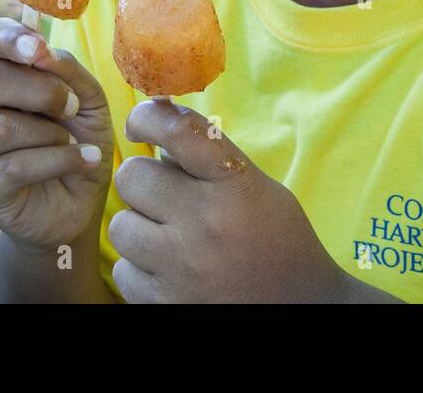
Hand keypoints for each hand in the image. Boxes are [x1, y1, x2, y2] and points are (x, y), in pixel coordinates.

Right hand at [0, 17, 112, 251]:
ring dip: (51, 134)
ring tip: (72, 142)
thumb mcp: (87, 99)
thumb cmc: (79, 140)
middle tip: (72, 108)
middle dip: (43, 91)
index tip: (38, 48)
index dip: (9, 37)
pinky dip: (60, 161)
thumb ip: (67, 70)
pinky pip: (16, 165)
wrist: (82, 201)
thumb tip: (43, 52)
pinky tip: (85, 161)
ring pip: (1, 127)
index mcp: (0, 73)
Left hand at [107, 98, 345, 302]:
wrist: (302, 305)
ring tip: (166, 237)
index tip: (140, 123)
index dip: (148, 117)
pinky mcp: (167, 305)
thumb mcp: (257, 186)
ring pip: (120, 226)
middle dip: (142, 181)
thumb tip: (154, 121)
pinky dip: (139, 269)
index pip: (178, 131)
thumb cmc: (278, 239)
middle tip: (160, 194)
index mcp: (234, 184)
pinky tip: (168, 270)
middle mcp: (206, 223)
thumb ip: (208, 157)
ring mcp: (184, 268)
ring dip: (138, 227)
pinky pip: (123, 271)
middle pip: (132, 177)